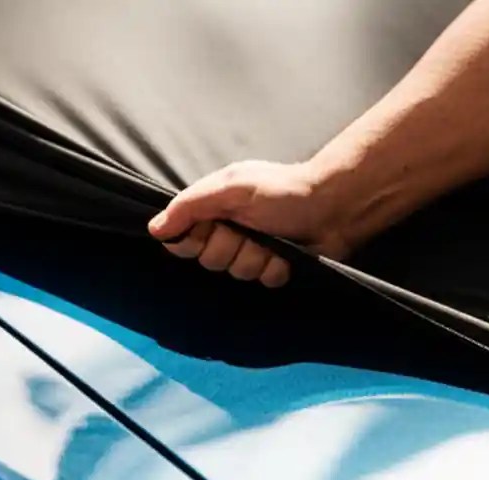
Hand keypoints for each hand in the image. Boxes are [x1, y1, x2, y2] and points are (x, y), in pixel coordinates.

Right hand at [146, 160, 362, 287]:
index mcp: (214, 210)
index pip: (183, 240)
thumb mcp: (233, 187)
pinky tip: (287, 254)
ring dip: (257, 257)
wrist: (333, 206)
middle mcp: (230, 231)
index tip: (213, 227)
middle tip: (249, 229)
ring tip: (274, 239)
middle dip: (231, 247)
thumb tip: (155, 228)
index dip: (195, 240)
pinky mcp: (274, 267)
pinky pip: (263, 282)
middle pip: (209, 260)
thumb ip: (191, 205)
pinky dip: (276, 268)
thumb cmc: (283, 189)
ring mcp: (253, 251)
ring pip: (237, 273)